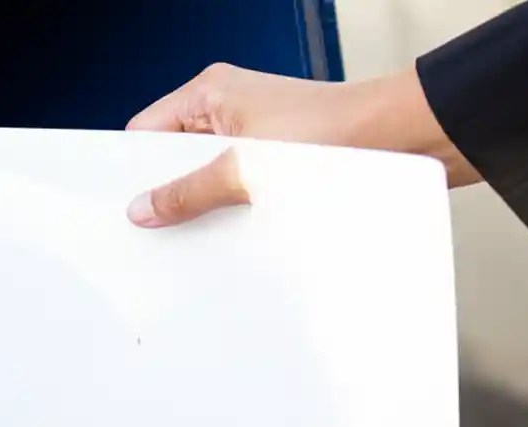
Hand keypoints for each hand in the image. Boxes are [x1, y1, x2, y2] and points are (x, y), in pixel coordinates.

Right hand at [124, 63, 478, 227]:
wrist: (403, 140)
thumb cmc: (333, 133)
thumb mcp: (243, 168)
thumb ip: (188, 192)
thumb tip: (144, 210)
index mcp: (210, 92)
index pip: (146, 130)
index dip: (133, 169)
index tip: (124, 205)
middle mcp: (230, 109)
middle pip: (177, 157)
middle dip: (171, 192)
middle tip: (158, 227)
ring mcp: (256, 135)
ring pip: (210, 176)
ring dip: (206, 204)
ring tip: (200, 232)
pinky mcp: (281, 160)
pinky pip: (239, 187)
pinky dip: (235, 209)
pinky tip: (234, 233)